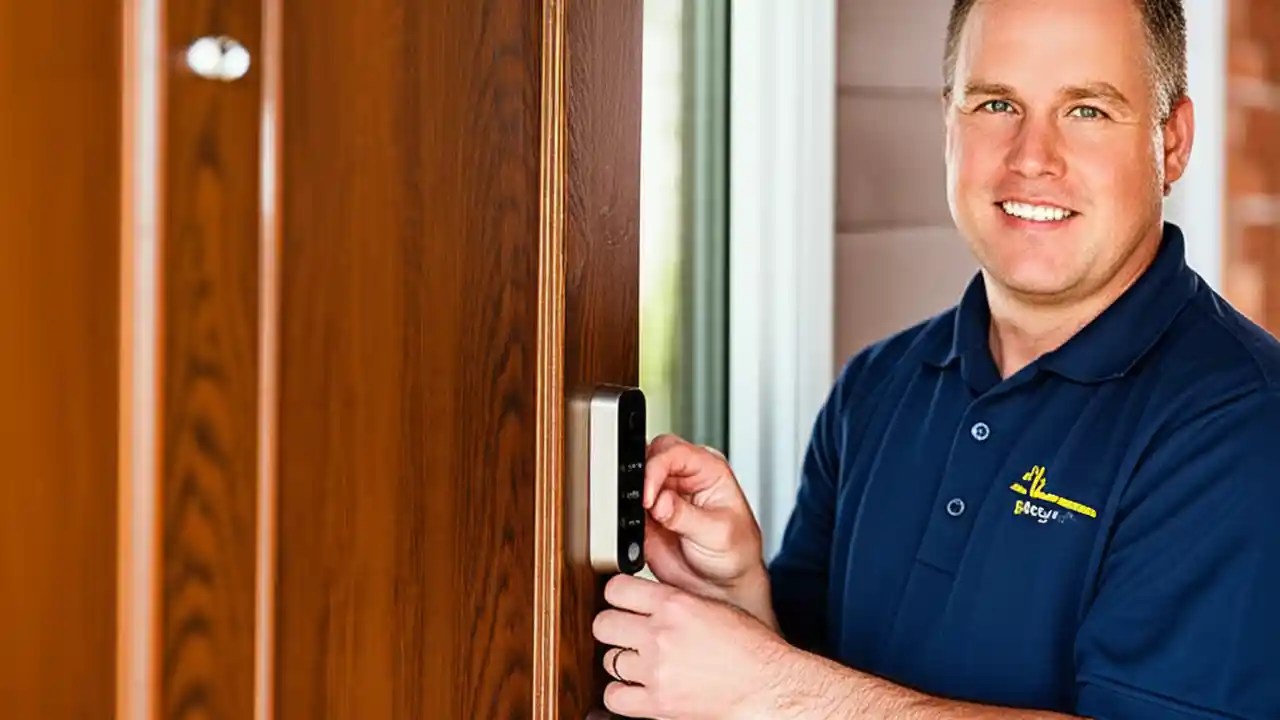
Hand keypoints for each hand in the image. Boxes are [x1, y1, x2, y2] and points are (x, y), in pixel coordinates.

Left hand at [592, 574, 789, 719]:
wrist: (767, 685)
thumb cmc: (750, 646)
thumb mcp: (712, 605)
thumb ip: (674, 599)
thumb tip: (644, 597)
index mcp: (674, 604)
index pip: (616, 589)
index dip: (617, 595)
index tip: (622, 602)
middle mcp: (661, 634)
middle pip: (604, 624)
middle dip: (614, 627)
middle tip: (627, 633)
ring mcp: (656, 670)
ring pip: (609, 659)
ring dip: (622, 661)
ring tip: (641, 662)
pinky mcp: (657, 702)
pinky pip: (614, 696)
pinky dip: (620, 693)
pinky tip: (635, 687)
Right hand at [642, 434, 772, 622]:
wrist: (723, 587)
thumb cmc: (736, 554)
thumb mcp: (718, 533)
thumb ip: (686, 515)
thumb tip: (659, 501)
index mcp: (707, 469)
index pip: (674, 452)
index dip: (656, 469)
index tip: (649, 496)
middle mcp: (683, 478)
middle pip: (649, 456)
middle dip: (639, 477)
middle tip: (640, 505)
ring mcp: (662, 497)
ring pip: (633, 481)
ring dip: (630, 498)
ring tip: (639, 521)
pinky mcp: (646, 519)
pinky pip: (625, 510)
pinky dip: (624, 520)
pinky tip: (635, 533)